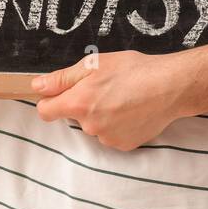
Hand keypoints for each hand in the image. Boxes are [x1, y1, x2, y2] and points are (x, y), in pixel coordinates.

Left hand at [32, 50, 187, 151]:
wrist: (170, 86)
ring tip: (123, 97)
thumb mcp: (94, 64)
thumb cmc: (133, 70)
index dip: (51, 101)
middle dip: (84, 104)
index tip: (62, 93)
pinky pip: (112, 134)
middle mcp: (90, 125)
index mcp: (79, 103)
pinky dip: (118, 124)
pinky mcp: (124, 145)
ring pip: (94, 126)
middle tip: (106, 87)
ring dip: (102, 114)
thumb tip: (37, 87)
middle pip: (74, 117)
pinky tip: (132, 109)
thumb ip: (62, 78)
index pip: (46, 112)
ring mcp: (107, 138)